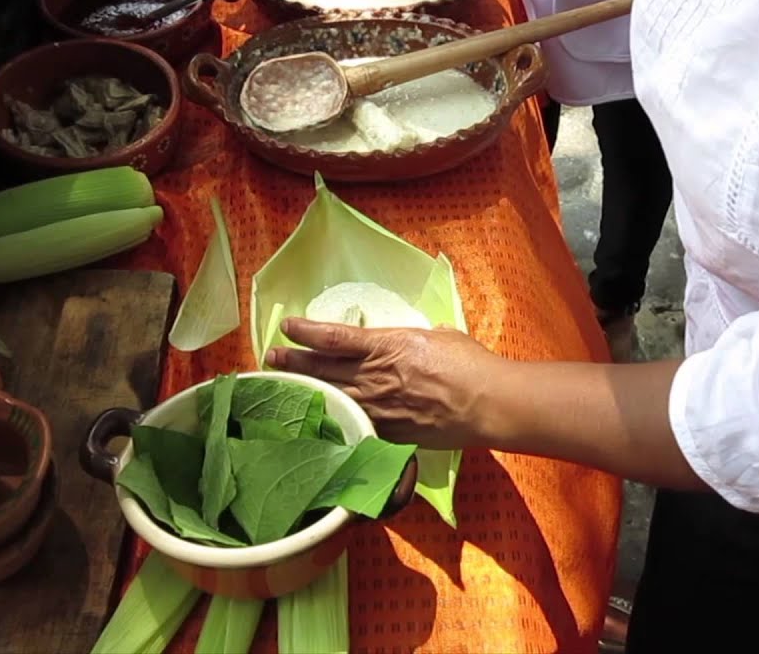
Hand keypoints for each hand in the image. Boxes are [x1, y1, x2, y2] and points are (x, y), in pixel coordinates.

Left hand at [264, 318, 504, 449]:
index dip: (306, 332)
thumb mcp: (441, 337)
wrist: (486, 403)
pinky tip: (317, 421)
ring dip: (305, 391)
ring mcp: (378, 407)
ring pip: (331, 397)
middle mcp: (374, 376)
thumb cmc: (470, 364)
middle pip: (322, 368)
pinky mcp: (387, 432)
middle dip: (293, 363)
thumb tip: (420, 340)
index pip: (333, 337)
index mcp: (386, 345)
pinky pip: (353, 426)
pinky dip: (333, 421)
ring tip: (282, 388)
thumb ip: (420, 338)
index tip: (288, 326)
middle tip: (272, 358)